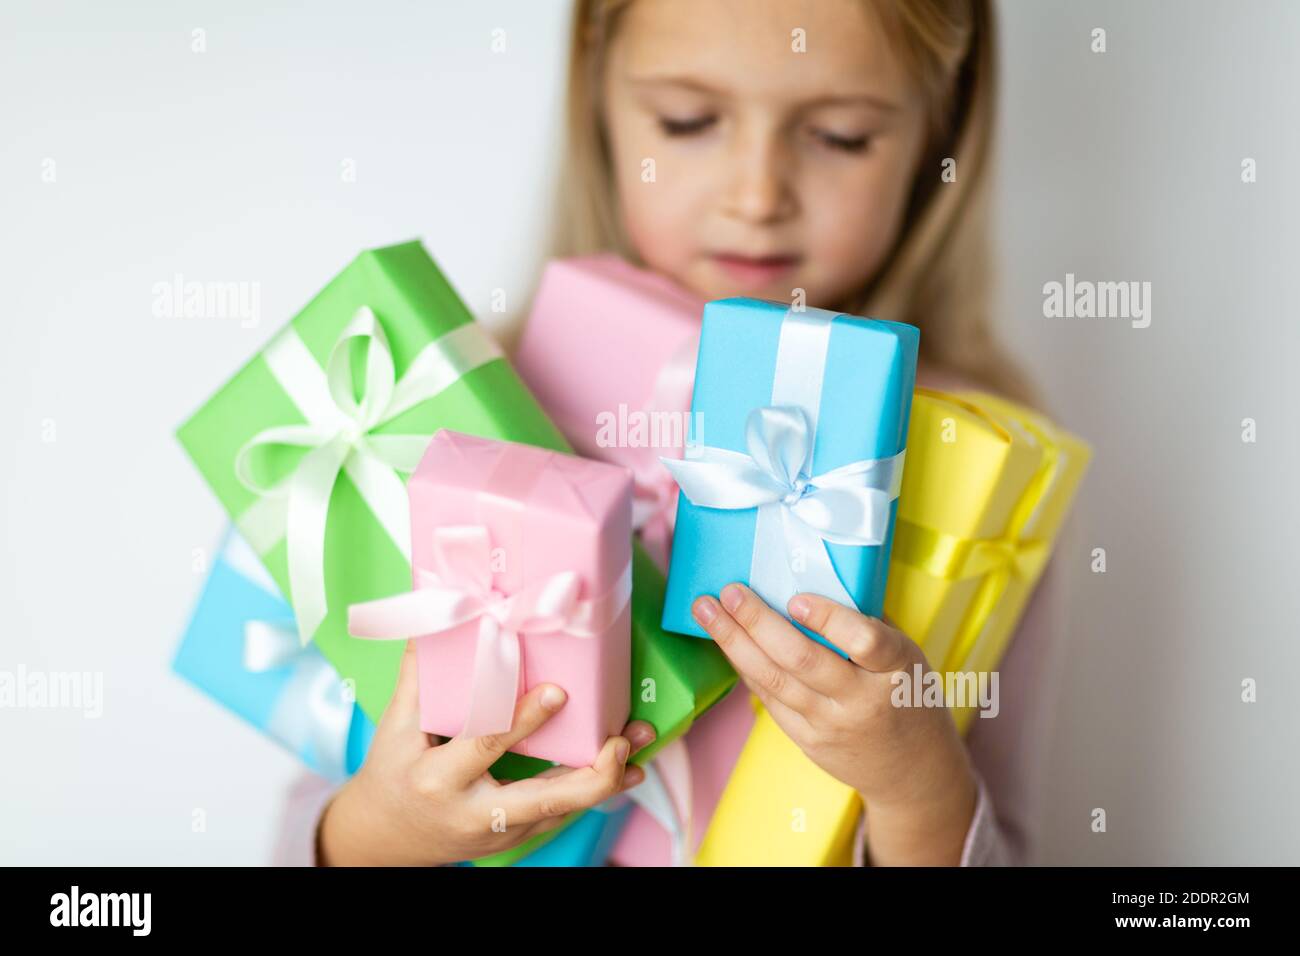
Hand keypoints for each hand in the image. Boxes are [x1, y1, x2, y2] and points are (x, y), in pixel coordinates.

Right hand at [317, 640, 653, 865]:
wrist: (385, 838)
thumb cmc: (392, 774)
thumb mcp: (395, 726)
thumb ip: (419, 673)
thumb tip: (436, 615)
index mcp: (439, 777)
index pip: (486, 744)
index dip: (524, 719)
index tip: (560, 691)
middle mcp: (474, 811)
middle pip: (541, 799)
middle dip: (589, 776)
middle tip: (621, 741)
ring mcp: (499, 831)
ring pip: (561, 808)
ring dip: (607, 779)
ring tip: (640, 746)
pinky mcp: (515, 836)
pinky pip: (560, 811)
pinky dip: (594, 789)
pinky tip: (627, 768)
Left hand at [691, 583, 976, 864]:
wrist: (914, 771)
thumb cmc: (907, 696)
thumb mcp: (906, 657)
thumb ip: (867, 622)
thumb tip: (815, 576)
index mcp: (896, 669)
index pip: (865, 642)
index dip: (828, 620)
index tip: (795, 598)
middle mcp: (862, 700)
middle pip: (803, 660)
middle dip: (758, 623)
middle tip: (728, 591)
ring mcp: (831, 724)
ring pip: (774, 681)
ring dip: (734, 642)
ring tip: (706, 611)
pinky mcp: (808, 741)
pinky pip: (769, 698)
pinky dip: (745, 666)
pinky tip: (725, 641)